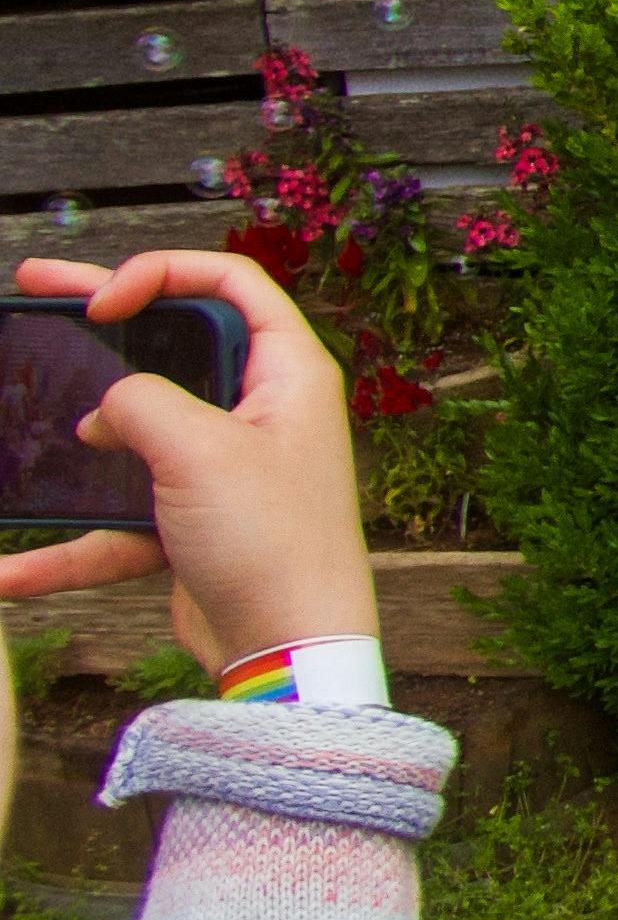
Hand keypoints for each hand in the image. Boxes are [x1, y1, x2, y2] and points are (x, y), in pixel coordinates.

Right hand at [0, 250, 373, 665]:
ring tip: (12, 393)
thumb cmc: (270, 539)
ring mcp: (224, 465)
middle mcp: (261, 409)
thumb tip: (105, 412)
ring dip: (75, 418)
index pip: (231, 283)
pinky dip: (66, 542)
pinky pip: (117, 516)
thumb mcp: (199, 449)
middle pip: (173, 340)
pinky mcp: (192, 519)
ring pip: (135, 425)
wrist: (288, 647)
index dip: (164, 272)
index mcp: (288, 372)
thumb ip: (140, 402)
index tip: (104, 300)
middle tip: (37, 287)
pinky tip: (9, 569)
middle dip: (104, 312)